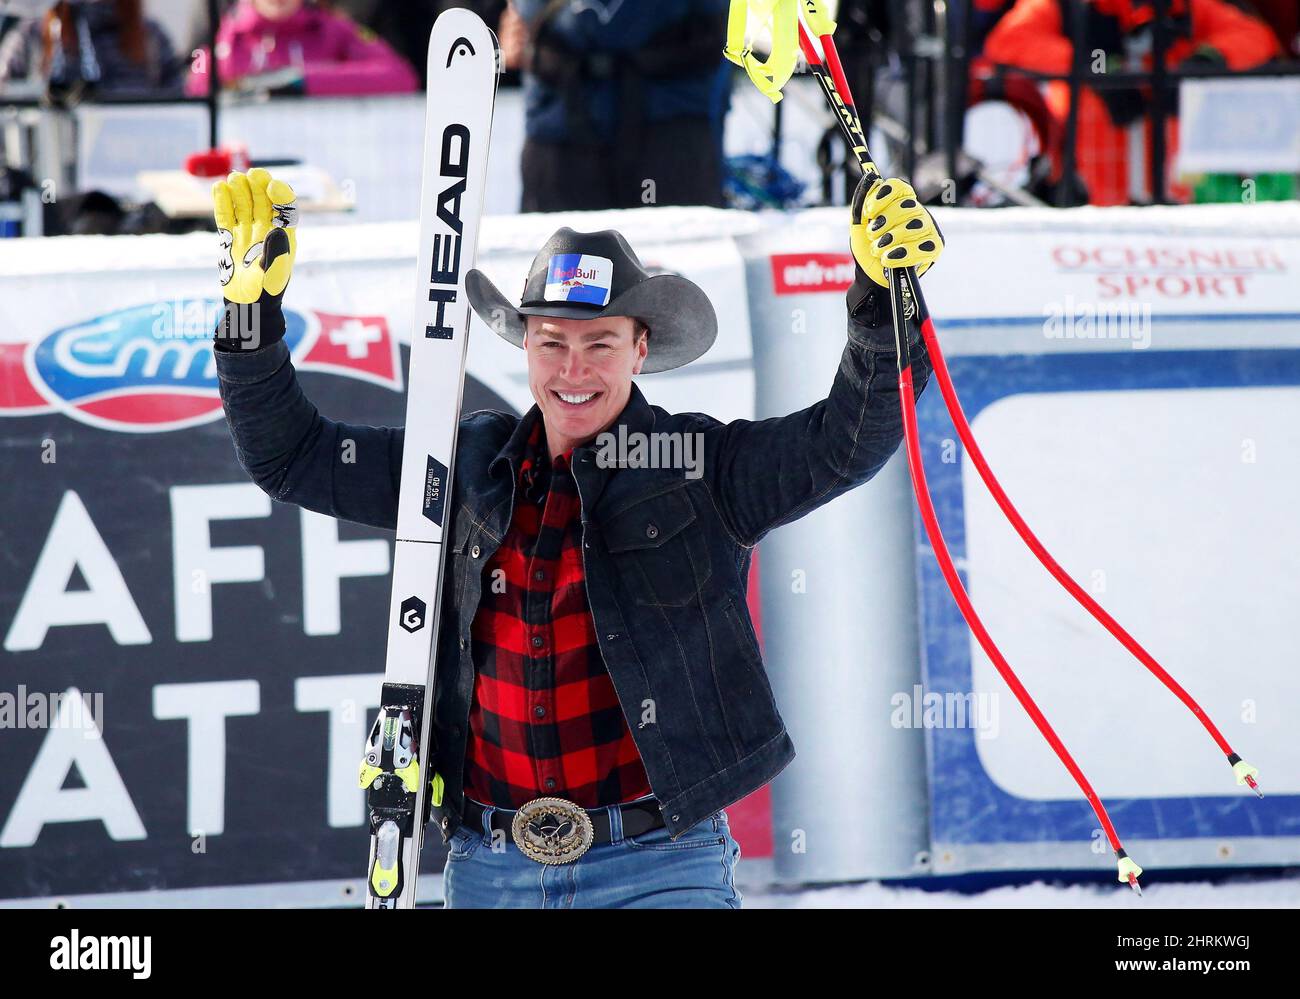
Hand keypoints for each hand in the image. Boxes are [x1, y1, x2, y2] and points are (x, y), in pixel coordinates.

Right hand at [212, 168, 297, 305]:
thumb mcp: (274, 275)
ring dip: (240, 191)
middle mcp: (267, 231)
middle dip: (259, 187)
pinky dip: (223, 202)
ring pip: (244, 205)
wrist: (246, 307)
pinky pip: (226, 216)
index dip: (281, 195)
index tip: (272, 185)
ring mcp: (247, 233)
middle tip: (252, 174)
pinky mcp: (229, 237)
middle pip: (264, 202)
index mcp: (285, 238)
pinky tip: (219, 188)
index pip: (286, 209)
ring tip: (234, 179)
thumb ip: (276, 253)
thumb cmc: (265, 294)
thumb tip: (277, 229)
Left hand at [849, 175, 943, 287]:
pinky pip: (921, 247)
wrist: (870, 277)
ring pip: (913, 225)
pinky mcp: (934, 248)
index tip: (869, 212)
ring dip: (889, 240)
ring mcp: (929, 229)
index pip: (899, 187)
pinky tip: (888, 259)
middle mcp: (918, 213)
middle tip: (872, 236)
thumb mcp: (858, 225)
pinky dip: (900, 254)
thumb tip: (871, 176)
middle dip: (883, 223)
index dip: (883, 196)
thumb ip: (862, 201)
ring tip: (878, 250)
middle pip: (905, 205)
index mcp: (901, 204)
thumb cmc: (867, 249)